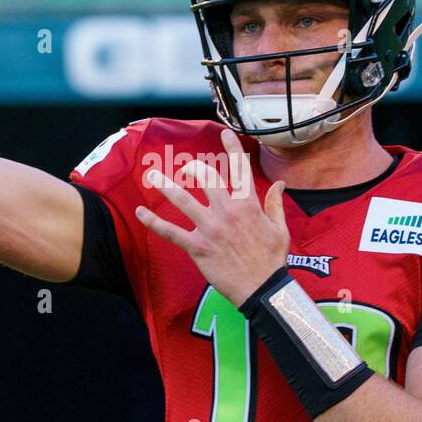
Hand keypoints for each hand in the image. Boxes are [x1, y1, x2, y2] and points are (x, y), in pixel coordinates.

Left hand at [135, 129, 288, 306]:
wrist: (263, 288)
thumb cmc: (272, 260)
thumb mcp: (280, 229)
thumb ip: (276, 204)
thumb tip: (280, 184)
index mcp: (248, 205)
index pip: (240, 169)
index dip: (232, 148)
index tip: (224, 134)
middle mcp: (227, 211)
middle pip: (207, 178)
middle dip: (194, 168)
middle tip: (186, 166)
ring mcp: (210, 228)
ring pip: (183, 200)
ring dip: (165, 185)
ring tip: (152, 175)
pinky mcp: (198, 247)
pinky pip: (171, 232)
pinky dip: (154, 222)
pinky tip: (141, 213)